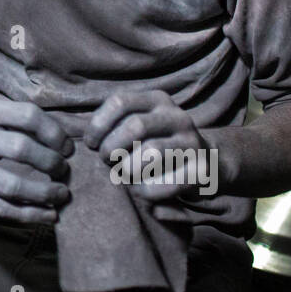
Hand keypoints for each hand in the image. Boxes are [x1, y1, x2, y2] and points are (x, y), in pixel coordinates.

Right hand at [0, 98, 73, 223]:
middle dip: (51, 163)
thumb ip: (15, 120)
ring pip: (12, 185)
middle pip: (22, 149)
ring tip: (61, 195)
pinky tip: (47, 214)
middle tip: (64, 172)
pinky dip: (30, 214)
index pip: (28, 115)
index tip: (66, 148)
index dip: (54, 133)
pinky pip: (2, 208)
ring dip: (45, 193)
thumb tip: (64, 138)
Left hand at [82, 90, 217, 207]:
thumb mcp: (139, 124)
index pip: (119, 101)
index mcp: (157, 100)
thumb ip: (113, 124)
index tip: (90, 144)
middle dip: (112, 148)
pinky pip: (166, 182)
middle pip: (135, 126)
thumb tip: (82, 136)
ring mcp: (192, 142)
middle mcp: (177, 116)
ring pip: (151, 152)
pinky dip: (146, 190)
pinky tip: (141, 191)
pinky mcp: (201, 170)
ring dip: (129, 169)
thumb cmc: (158, 144)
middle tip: (106, 162)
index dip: (98, 124)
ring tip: (124, 176)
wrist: (208, 161)